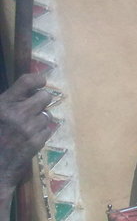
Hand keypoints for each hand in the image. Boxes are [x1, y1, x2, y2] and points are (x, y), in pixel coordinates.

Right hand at [0, 73, 52, 190]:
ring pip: (48, 114)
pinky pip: (48, 129)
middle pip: (45, 97)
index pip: (26, 82)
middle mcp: (18, 113)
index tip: (41, 81)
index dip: (37, 79)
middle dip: (42, 100)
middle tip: (36, 104)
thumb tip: (25, 92)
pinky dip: (42, 131)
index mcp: (3, 104)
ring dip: (41, 117)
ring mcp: (29, 128)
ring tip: (30, 124)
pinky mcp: (37, 142)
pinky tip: (31, 135)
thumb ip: (8, 101)